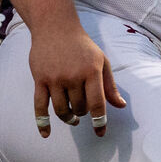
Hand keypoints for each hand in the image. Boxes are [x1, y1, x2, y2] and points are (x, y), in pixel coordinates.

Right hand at [29, 22, 124, 136]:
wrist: (55, 27)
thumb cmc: (82, 46)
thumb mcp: (101, 61)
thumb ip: (110, 85)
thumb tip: (121, 106)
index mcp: (91, 71)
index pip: (97, 103)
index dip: (100, 121)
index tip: (100, 133)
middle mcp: (73, 76)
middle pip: (79, 108)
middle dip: (83, 112)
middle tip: (83, 106)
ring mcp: (55, 79)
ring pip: (61, 110)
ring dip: (68, 118)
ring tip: (73, 119)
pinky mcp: (40, 79)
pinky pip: (40, 106)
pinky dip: (42, 122)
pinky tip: (45, 134)